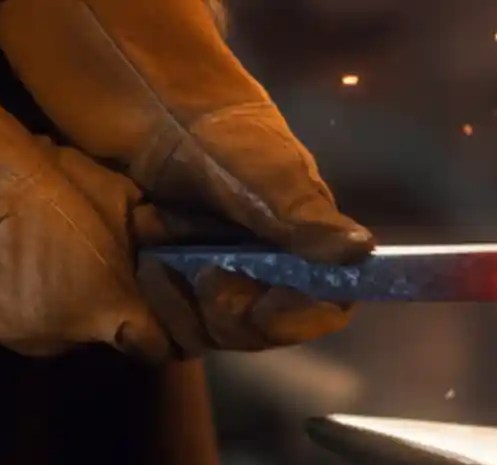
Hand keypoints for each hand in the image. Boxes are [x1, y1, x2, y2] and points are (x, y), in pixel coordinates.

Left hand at [0, 0, 372, 359]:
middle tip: (207, 275)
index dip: (300, 316)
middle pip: (264, 330)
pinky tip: (146, 265)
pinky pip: (174, 323)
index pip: (322, 305)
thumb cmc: (211, 128)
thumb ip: (305, 216)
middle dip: (236, 316)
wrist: (135, 99)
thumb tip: (361, 252)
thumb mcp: (262, 169)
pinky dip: (160, 303)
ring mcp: (215, 274)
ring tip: (162, 263)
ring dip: (189, 310)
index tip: (267, 302)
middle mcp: (262, 267)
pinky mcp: (172, 279)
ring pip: (217, 332)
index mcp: (299, 243)